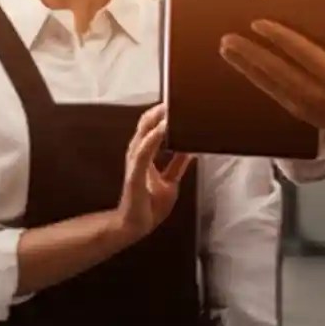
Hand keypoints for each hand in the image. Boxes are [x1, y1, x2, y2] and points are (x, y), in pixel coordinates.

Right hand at [115, 105, 194, 240]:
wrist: (134, 226)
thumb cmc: (148, 205)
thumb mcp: (170, 181)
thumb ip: (177, 165)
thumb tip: (190, 150)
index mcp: (145, 156)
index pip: (150, 128)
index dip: (159, 114)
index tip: (172, 102)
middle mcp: (137, 156)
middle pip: (145, 126)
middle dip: (157, 112)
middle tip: (172, 99)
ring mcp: (135, 165)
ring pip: (143, 135)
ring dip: (155, 121)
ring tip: (167, 108)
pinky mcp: (135, 175)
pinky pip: (143, 153)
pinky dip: (152, 139)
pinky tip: (161, 129)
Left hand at [220, 13, 324, 164]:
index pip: (301, 52)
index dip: (278, 37)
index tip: (257, 23)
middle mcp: (315, 91)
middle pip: (276, 69)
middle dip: (250, 53)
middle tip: (228, 38)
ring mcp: (303, 104)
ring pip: (268, 82)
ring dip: (245, 65)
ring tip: (226, 49)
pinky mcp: (296, 111)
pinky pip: (271, 92)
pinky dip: (255, 78)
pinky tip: (240, 66)